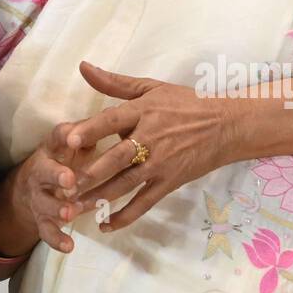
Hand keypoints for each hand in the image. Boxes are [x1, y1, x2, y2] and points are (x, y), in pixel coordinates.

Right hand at [9, 122, 102, 253]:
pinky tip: (69, 246)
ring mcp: (40, 196)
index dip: (66, 136)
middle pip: (45, 171)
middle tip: (70, 179)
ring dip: (57, 208)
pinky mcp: (41, 219)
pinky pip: (47, 230)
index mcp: (53, 148)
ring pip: (45, 203)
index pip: (58, 137)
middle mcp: (42, 170)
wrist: (31, 187)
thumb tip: (117, 114)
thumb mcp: (74, 143)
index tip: (74, 136)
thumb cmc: (63, 158)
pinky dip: (57, 239)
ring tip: (70, 213)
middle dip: (56, 175)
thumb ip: (90, 132)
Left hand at [54, 60, 230, 232]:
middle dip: (91, 174)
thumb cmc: (186, 103)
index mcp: (142, 112)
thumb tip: (83, 67)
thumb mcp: (151, 87)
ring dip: (100, 197)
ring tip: (75, 208)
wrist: (227, 126)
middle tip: (65, 186)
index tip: (71, 139)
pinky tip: (105, 224)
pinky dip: (125, 215)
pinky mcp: (169, 183)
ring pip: (126, 184)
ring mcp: (160, 164)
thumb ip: (115, 82)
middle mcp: (150, 139)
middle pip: (117, 159)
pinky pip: (144, 203)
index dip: (92, 130)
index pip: (113, 121)